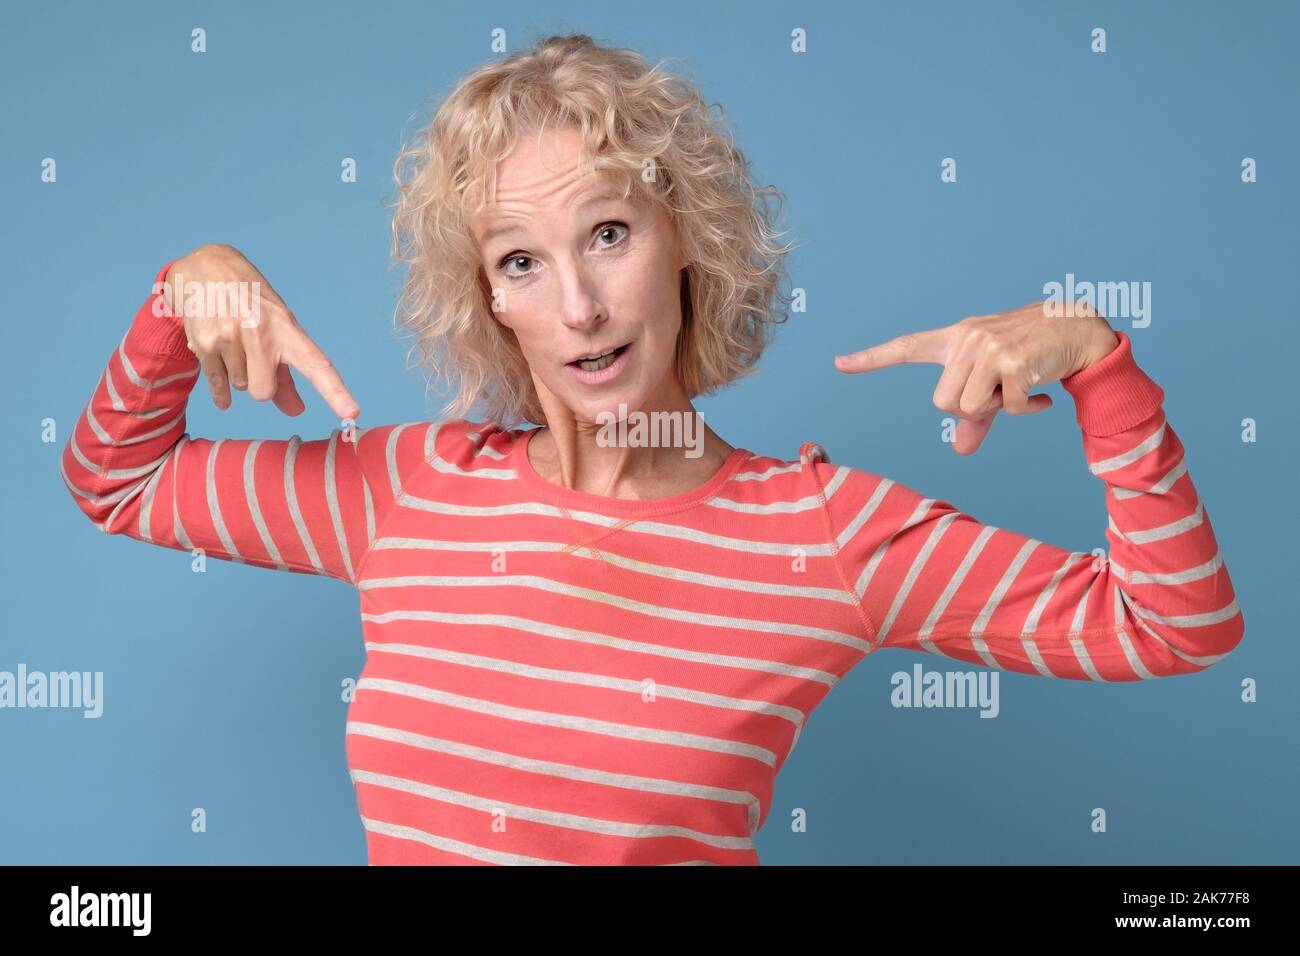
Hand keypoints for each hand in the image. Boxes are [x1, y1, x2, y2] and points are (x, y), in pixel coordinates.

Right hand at [160, 244, 359, 419]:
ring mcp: (229, 336)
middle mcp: (259, 331)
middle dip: (261, 385)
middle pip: (264, 392)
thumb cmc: (252, 301)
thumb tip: (296, 411)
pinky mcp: (203, 342)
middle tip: (255, 359)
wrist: (206, 267)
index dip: (335, 391)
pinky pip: (218, 385)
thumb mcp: (277, 327)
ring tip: (235, 346)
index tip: (352, 412)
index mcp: (286, 327)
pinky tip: (223, 390)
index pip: (315, 364)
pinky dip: (221, 392)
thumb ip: (286, 373)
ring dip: (240, 375)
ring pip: (240, 387)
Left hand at [833, 301, 1118, 454]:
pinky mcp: (1012, 360)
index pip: (906, 347)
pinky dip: (1025, 409)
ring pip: (968, 408)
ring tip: (1019, 388)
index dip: (872, 359)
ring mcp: (988, 347)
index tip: (839, 364)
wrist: (1078, 330)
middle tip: (1000, 396)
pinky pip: (1005, 409)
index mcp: (956, 339)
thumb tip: (961, 451)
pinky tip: (1041, 391)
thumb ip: (975, 417)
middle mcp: (967, 338)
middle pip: (943, 403)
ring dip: (998, 411)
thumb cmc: (1032, 355)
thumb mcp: (996, 384)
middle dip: (972, 412)